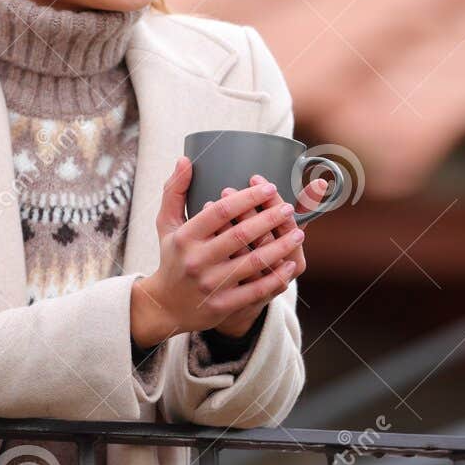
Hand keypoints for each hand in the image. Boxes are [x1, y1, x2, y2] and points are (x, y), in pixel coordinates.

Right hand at [128, 156, 303, 347]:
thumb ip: (175, 191)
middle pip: (240, 235)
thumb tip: (185, 159)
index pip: (219, 212)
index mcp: (185, 237)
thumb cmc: (172, 257)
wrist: (166, 305)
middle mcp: (197, 261)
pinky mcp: (223, 305)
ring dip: (280, 246)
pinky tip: (291, 262)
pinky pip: (257, 290)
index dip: (246, 198)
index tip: (267, 186)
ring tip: (298, 232)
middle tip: (287, 207)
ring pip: (253, 262)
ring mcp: (211, 285)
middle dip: (268, 219)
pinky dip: (276, 276)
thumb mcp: (166, 224)